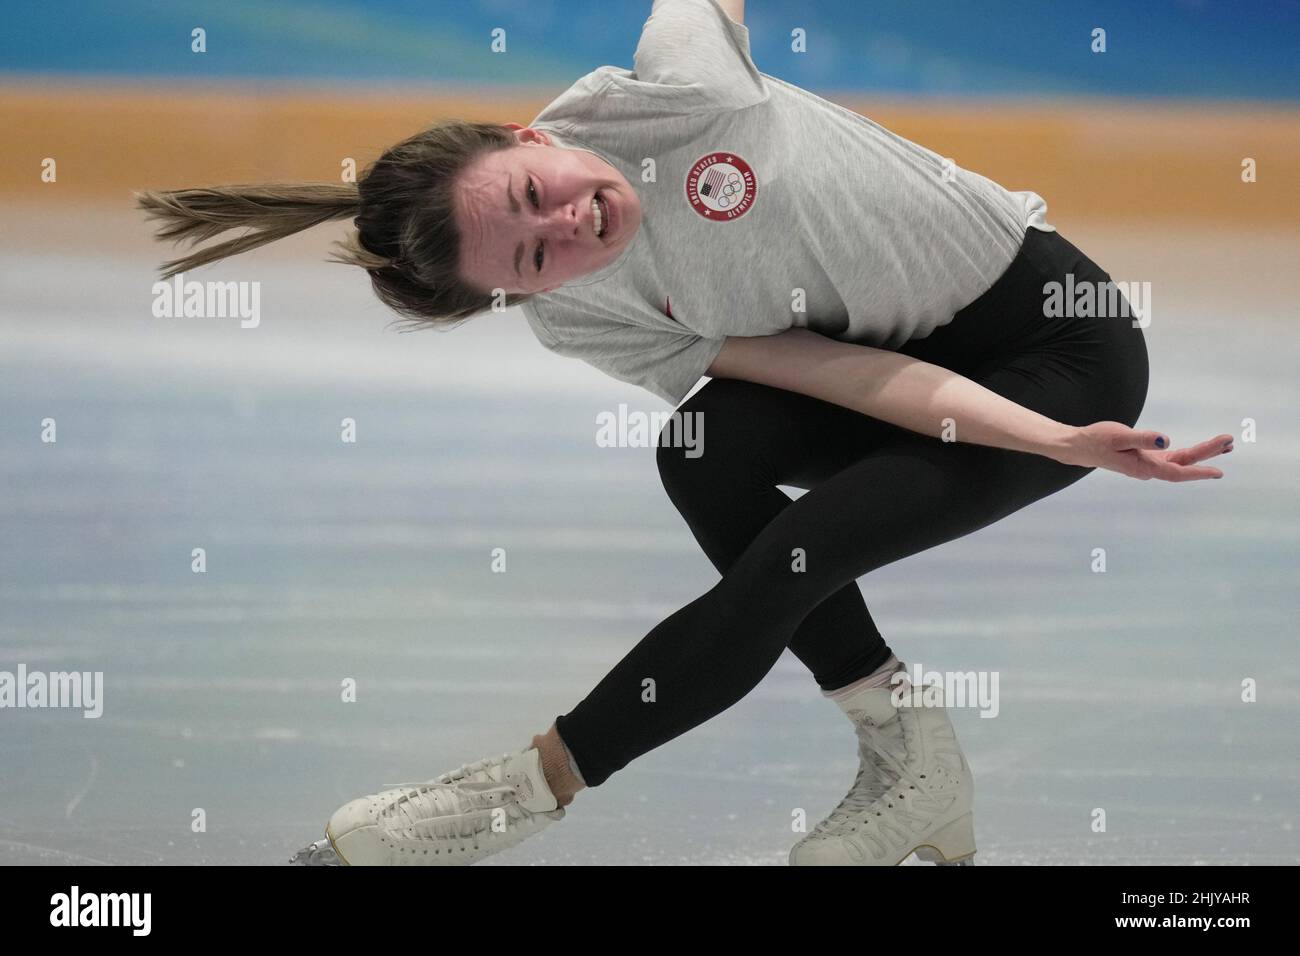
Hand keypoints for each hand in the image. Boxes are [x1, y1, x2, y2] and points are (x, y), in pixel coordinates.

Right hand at [1055, 422, 1232, 480]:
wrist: (1080, 446)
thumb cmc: (1097, 440)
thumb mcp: (1119, 436)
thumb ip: (1143, 438)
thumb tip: (1167, 440)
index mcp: (1143, 467)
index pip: (1176, 472)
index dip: (1198, 472)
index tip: (1218, 471)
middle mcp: (1149, 469)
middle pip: (1184, 464)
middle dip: (1208, 454)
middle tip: (1229, 442)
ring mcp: (1149, 464)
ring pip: (1181, 461)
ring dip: (1203, 454)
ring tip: (1225, 446)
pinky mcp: (1146, 458)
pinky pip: (1174, 458)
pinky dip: (1190, 454)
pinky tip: (1202, 450)